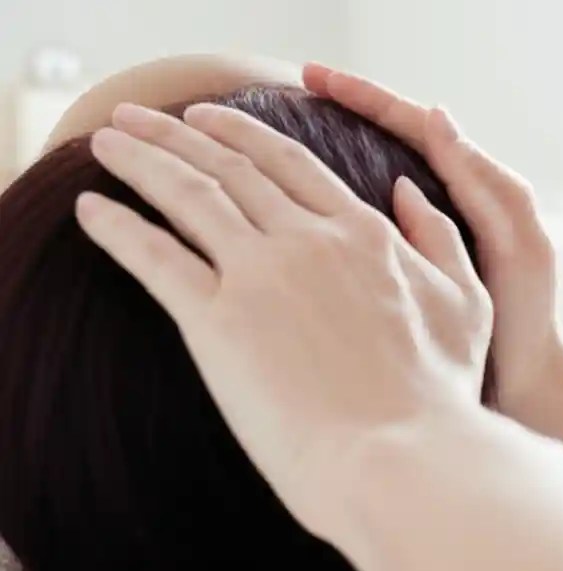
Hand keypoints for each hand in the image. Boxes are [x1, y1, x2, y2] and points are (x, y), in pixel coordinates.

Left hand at [75, 101, 492, 538]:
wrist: (402, 457)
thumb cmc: (438, 396)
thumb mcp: (466, 303)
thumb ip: (440, 238)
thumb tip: (409, 191)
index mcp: (364, 232)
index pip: (290, 162)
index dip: (241, 132)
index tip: (205, 116)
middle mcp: (309, 239)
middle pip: (230, 166)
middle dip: (175, 132)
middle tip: (134, 113)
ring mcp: (262, 275)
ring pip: (189, 195)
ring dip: (140, 159)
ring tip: (103, 140)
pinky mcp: (218, 322)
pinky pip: (155, 258)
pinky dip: (118, 227)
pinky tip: (89, 209)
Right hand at [303, 64, 562, 418]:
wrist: (528, 387)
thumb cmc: (528, 320)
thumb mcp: (516, 245)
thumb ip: (482, 184)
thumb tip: (436, 113)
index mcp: (478, 187)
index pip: (413, 124)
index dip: (364, 97)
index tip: (312, 75)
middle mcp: (451, 200)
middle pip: (389, 139)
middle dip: (342, 109)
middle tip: (287, 86)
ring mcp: (429, 234)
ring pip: (375, 175)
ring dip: (333, 150)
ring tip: (281, 130)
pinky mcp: (413, 266)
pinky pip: (368, 219)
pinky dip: (335, 201)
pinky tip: (297, 201)